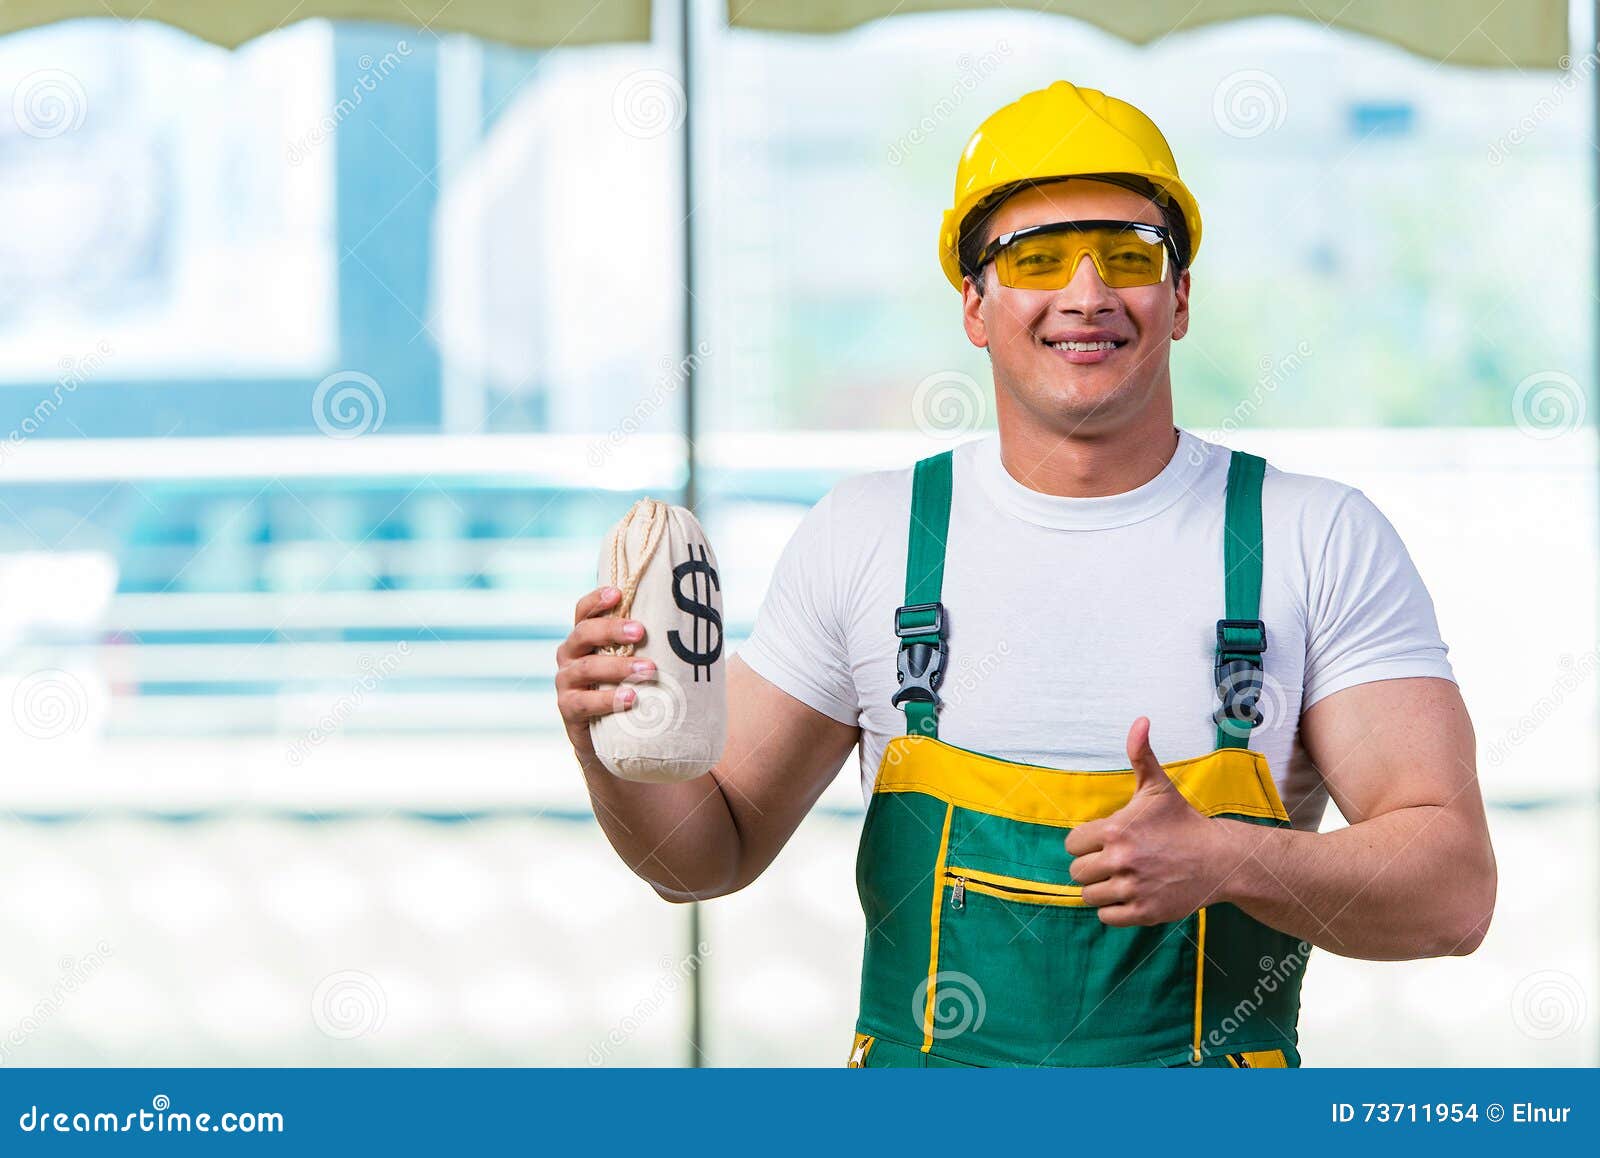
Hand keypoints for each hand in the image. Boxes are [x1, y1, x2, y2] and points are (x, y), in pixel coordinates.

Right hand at [554, 586, 656, 771]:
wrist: (608, 740)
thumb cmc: (629, 689)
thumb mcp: (635, 662)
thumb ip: (651, 643)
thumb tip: (701, 622)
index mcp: (585, 637)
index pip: (584, 611)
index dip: (597, 600)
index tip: (619, 593)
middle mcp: (570, 655)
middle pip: (584, 633)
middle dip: (612, 630)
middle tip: (641, 632)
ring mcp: (566, 682)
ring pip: (586, 667)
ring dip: (617, 667)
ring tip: (648, 669)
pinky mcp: (568, 709)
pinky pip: (583, 702)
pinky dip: (607, 699)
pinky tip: (630, 698)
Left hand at [1065, 716, 1222, 925]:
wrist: (1219, 859)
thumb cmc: (1182, 822)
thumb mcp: (1158, 786)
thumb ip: (1141, 754)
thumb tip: (1141, 720)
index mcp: (1117, 830)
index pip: (1072, 844)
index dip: (1085, 842)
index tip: (1104, 841)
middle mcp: (1121, 860)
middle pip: (1077, 872)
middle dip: (1091, 866)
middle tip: (1112, 861)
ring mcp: (1133, 889)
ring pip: (1089, 896)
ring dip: (1099, 889)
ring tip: (1119, 878)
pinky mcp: (1144, 913)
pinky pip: (1107, 917)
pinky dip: (1112, 910)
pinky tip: (1129, 895)